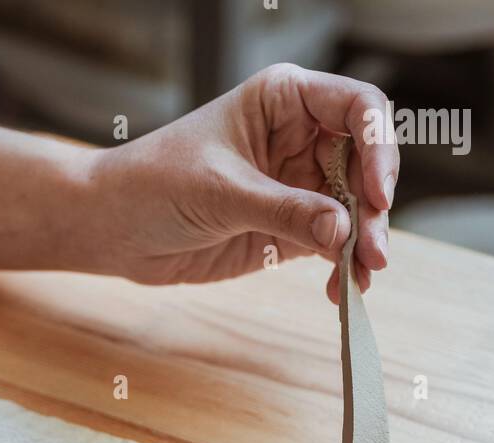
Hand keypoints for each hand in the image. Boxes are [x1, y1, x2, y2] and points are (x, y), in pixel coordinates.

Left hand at [87, 64, 397, 301]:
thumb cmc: (154, 184)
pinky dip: (343, 267)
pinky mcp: (290, 229)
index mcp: (285, 100)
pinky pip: (333, 245)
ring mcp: (298, 185)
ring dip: (364, 243)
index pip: (358, 109)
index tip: (377, 195)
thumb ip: (285, 210)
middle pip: (366, 163)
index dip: (378, 147)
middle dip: (375, 207)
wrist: (114, 227)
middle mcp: (300, 138)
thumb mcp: (221, 192)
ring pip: (355, 209)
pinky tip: (342, 290)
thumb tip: (342, 230)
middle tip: (372, 251)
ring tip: (361, 277)